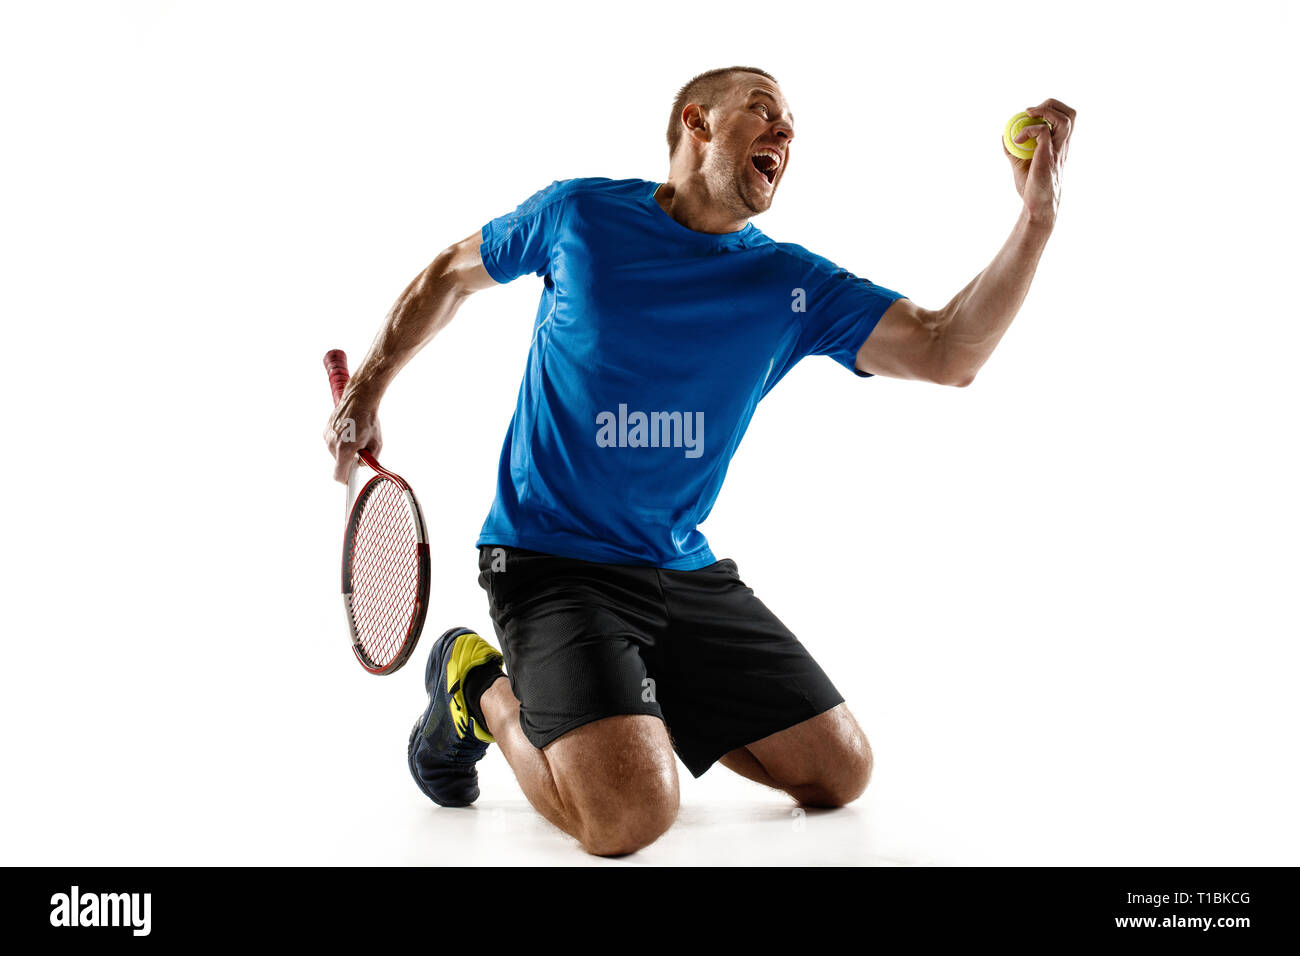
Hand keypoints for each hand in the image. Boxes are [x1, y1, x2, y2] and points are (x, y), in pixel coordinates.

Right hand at [324, 390, 381, 483]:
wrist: (359, 399)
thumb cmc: (369, 420)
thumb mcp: (377, 443)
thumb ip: (370, 460)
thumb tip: (362, 465)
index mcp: (345, 449)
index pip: (339, 475)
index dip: (346, 480)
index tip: (350, 482)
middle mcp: (333, 444)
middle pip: (340, 463)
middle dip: (350, 461)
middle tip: (361, 450)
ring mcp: (327, 437)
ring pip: (336, 453)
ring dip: (346, 450)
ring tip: (356, 436)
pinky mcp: (326, 430)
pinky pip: (333, 443)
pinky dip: (341, 441)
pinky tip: (350, 431)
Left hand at [1004, 98, 1074, 224]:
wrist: (1035, 205)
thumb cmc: (1031, 188)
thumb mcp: (1020, 164)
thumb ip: (1014, 150)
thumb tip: (1004, 135)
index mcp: (1060, 145)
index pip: (1067, 118)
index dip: (1051, 109)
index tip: (1031, 115)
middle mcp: (1063, 145)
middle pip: (1070, 114)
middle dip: (1051, 105)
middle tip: (1031, 112)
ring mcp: (1058, 150)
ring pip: (1065, 119)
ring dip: (1044, 112)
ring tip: (1027, 117)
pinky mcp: (1048, 156)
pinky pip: (1042, 131)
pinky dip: (1027, 129)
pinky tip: (1017, 140)